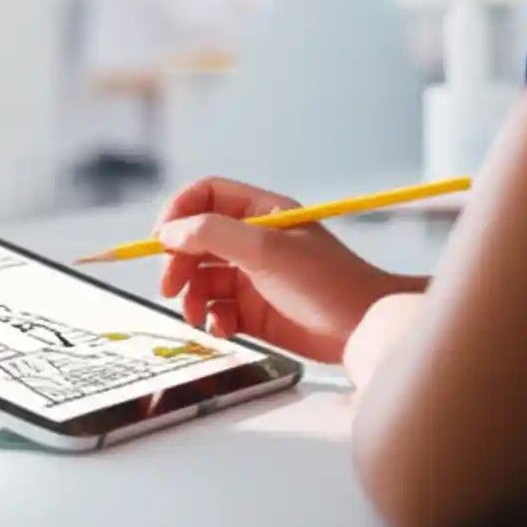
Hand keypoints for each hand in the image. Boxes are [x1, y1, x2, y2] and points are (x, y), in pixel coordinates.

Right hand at [155, 177, 408, 362]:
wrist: (366, 329)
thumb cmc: (326, 281)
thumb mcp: (267, 250)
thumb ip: (214, 235)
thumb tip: (168, 233)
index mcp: (260, 212)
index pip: (205, 197)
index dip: (178, 213)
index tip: (161, 239)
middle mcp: (253, 240)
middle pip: (195, 240)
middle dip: (178, 263)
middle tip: (169, 287)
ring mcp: (253, 276)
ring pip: (202, 278)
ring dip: (191, 296)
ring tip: (196, 316)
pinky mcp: (254, 310)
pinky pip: (217, 309)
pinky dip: (212, 319)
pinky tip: (223, 328)